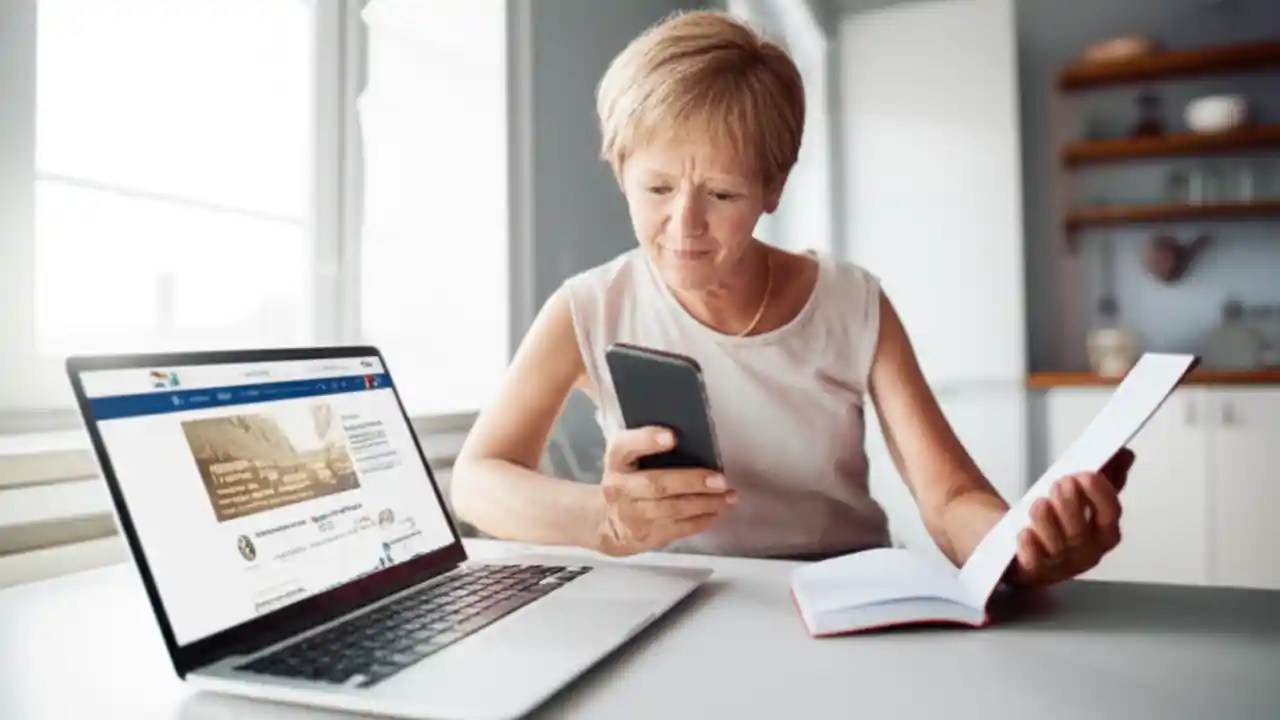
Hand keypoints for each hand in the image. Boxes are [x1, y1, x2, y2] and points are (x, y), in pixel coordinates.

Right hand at [595, 426, 736, 555]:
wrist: (606, 522)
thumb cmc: (628, 481)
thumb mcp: (629, 459)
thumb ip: (650, 448)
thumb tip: (695, 440)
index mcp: (616, 461)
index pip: (625, 447)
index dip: (647, 440)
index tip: (672, 436)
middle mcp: (619, 488)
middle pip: (656, 485)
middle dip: (691, 481)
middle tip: (720, 479)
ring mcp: (631, 515)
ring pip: (671, 509)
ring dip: (704, 503)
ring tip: (728, 496)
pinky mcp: (645, 536)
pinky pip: (677, 528)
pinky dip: (701, 521)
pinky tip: (717, 512)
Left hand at [1008, 448, 1134, 586]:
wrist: (1010, 540)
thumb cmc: (1051, 517)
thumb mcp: (1077, 493)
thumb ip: (1103, 474)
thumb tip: (1125, 455)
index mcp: (1101, 533)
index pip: (1110, 515)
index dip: (1100, 495)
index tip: (1087, 474)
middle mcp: (1084, 554)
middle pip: (1082, 533)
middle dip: (1072, 505)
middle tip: (1061, 483)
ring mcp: (1057, 565)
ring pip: (1058, 546)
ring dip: (1049, 521)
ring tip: (1039, 503)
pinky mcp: (1029, 570)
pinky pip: (1034, 563)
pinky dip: (1030, 547)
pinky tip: (1024, 533)